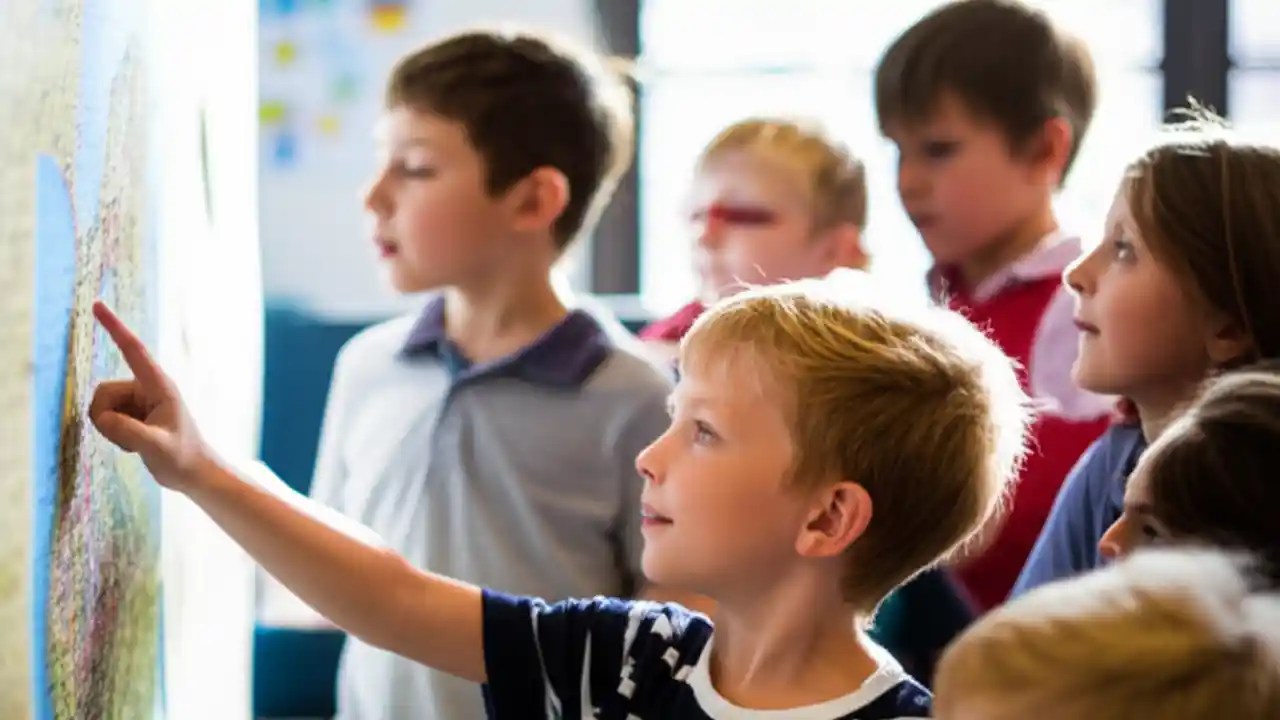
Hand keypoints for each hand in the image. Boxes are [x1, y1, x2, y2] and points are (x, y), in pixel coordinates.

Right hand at [88, 301, 211, 490]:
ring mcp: (138, 401)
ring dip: (112, 429)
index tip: (97, 305)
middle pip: (103, 393)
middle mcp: (146, 388)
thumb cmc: (182, 457)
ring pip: (101, 408)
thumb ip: (128, 431)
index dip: (114, 327)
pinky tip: (135, 445)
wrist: (193, 473)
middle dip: (108, 419)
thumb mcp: (156, 447)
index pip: (133, 350)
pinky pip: (105, 419)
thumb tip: (103, 418)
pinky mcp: (132, 413)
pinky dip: (114, 435)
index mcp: (159, 386)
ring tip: (138, 442)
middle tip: (135, 439)